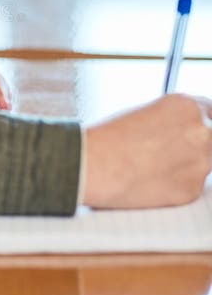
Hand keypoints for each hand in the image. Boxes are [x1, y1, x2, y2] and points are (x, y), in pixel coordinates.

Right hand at [83, 93, 211, 208]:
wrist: (95, 164)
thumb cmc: (110, 138)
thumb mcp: (146, 113)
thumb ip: (173, 119)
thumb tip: (183, 131)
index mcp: (187, 105)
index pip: (211, 111)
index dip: (202, 122)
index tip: (196, 131)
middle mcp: (201, 130)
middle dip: (197, 145)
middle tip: (173, 152)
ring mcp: (201, 161)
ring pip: (204, 164)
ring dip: (186, 165)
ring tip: (152, 166)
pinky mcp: (193, 189)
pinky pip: (192, 186)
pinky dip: (176, 186)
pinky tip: (151, 180)